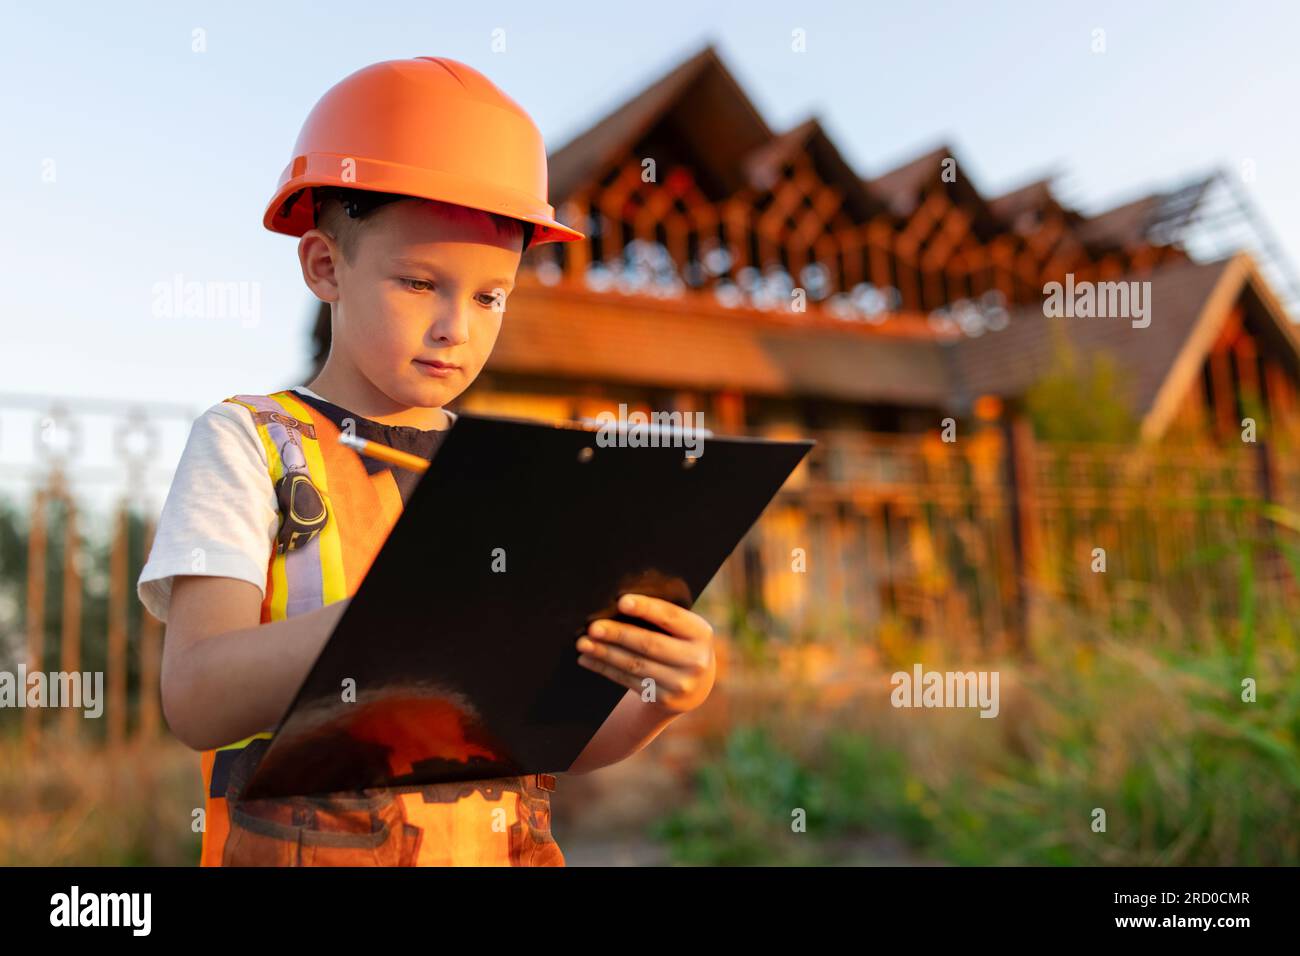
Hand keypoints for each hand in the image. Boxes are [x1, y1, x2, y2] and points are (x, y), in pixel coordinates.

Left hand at [576, 593, 716, 714]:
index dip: (646, 609)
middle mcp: (695, 660)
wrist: (696, 685)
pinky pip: (628, 681)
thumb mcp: (684, 629)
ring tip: (583, 643)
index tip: (622, 601)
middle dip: (618, 634)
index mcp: (701, 633)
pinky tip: (588, 659)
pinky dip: (605, 668)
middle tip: (593, 627)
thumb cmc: (681, 643)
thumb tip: (618, 605)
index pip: (671, 617)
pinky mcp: (663, 699)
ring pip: (634, 665)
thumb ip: (662, 618)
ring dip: (605, 653)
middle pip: (649, 644)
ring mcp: (680, 683)